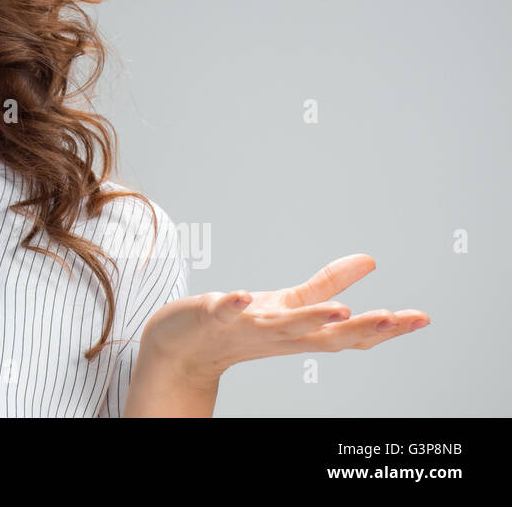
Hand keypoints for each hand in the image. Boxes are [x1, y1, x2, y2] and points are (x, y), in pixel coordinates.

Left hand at [140, 253, 429, 388]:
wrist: (184, 346)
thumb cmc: (241, 326)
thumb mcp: (290, 303)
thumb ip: (327, 285)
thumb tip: (369, 259)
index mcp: (302, 333)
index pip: (350, 334)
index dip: (386, 328)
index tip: (420, 318)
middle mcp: (280, 336)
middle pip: (326, 336)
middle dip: (361, 328)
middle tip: (393, 317)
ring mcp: (247, 328)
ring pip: (283, 327)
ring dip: (311, 319)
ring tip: (341, 310)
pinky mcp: (214, 316)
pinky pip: (225, 311)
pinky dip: (233, 304)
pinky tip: (242, 294)